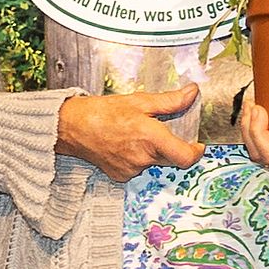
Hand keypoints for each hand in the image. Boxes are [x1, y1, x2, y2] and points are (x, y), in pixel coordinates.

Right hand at [55, 87, 203, 180]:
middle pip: (171, 160)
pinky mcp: (120, 175)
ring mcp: (131, 169)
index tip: (197, 145)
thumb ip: (170, 100)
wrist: (72, 127)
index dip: (196, 152)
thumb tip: (192, 93)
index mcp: (151, 138)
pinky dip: (136, 159)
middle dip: (171, 147)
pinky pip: (138, 169)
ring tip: (134, 136)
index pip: (186, 157)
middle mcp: (143, 158)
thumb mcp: (139, 101)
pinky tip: (123, 146)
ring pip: (153, 163)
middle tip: (159, 132)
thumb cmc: (103, 112)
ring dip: (151, 152)